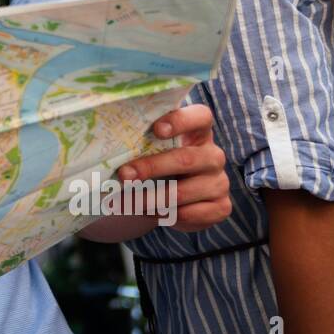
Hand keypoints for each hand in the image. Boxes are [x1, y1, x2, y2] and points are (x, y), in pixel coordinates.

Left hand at [117, 103, 230, 231]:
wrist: (172, 196)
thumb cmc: (159, 162)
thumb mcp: (153, 148)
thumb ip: (143, 139)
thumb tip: (112, 140)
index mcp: (199, 131)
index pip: (200, 117)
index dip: (180, 122)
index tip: (156, 129)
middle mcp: (214, 155)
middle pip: (185, 159)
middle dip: (151, 167)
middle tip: (124, 175)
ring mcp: (219, 182)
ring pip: (182, 193)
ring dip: (149, 198)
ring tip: (125, 201)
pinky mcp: (221, 207)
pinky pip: (189, 214)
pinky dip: (164, 215)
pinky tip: (148, 212)